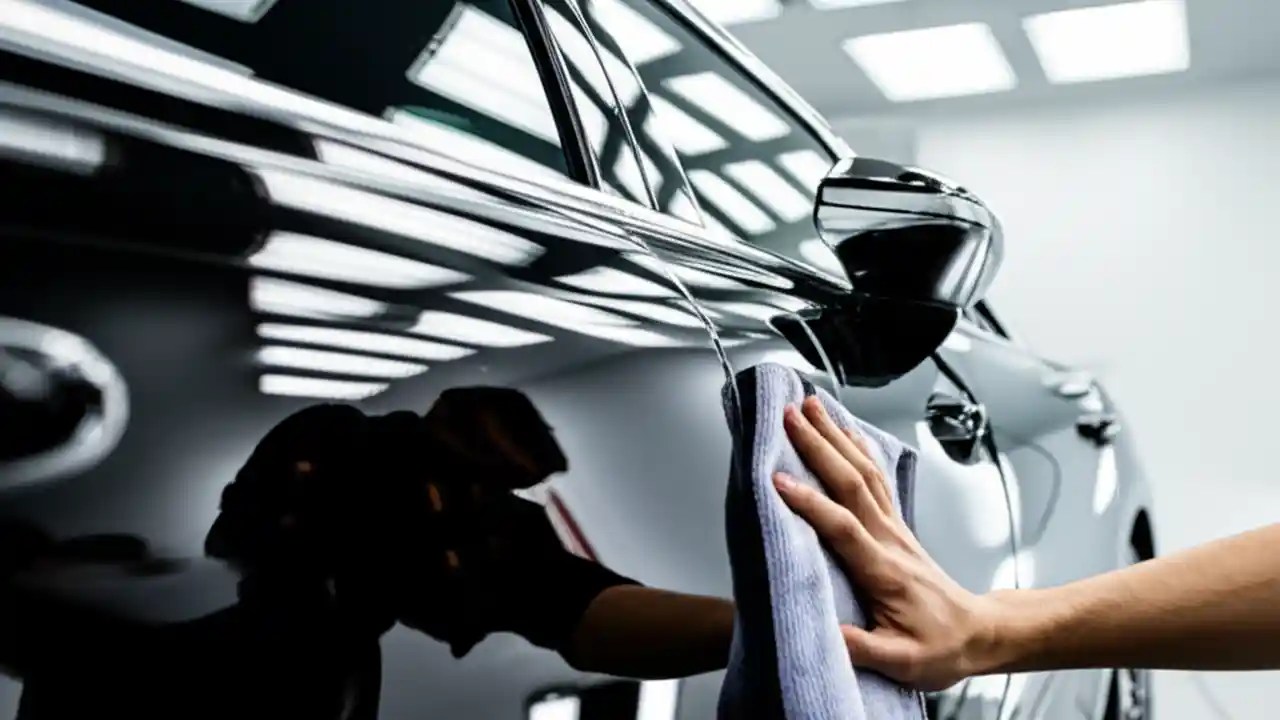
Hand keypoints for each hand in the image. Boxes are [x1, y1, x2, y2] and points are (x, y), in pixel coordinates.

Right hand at [772, 397, 998, 690]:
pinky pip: (875, 477)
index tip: (779, 480)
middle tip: (790, 415)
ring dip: (836, 436)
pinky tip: (844, 430)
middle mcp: (889, 539)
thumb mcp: (904, 662)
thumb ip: (864, 647)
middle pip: (852, 482)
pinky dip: (857, 448)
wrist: (977, 634)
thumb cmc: (940, 647)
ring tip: (811, 406)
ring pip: (864, 471)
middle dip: (820, 445)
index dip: (811, 503)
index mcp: (883, 570)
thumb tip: (826, 633)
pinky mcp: (894, 525)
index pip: (844, 528)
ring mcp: (893, 528)